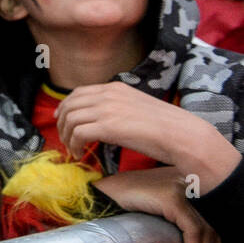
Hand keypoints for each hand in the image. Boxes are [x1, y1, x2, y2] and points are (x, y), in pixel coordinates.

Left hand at [57, 83, 237, 188]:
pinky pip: (78, 134)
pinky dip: (74, 146)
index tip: (62, 120)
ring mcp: (107, 109)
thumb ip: (118, 107)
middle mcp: (108, 95)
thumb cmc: (165, 126)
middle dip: (62, 123)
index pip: (79, 93)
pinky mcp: (108, 126)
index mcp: (115, 88)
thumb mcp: (137, 106)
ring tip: (73, 150)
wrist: (182, 135)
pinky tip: (80, 155)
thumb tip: (101, 118)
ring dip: (66, 137)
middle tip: (64, 139)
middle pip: (70, 105)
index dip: (65, 107)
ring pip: (70, 120)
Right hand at [93, 166, 222, 242]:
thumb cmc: (118, 196)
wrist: (100, 191)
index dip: (211, 235)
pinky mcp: (172, 199)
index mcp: (182, 181)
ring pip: (204, 226)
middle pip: (211, 219)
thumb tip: (183, 234)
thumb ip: (167, 209)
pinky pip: (191, 228)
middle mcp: (185, 181)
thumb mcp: (150, 201)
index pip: (208, 211)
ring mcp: (180, 190)